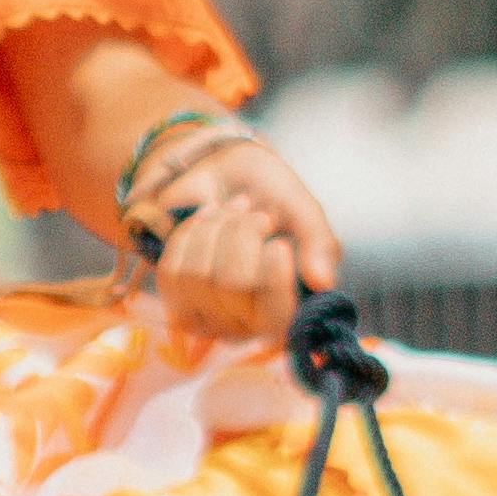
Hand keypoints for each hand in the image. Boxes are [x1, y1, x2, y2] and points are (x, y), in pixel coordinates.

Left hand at [133, 127, 340, 355]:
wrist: (230, 172)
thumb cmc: (272, 198)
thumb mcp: (304, 213)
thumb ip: (320, 244)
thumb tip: (323, 283)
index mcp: (289, 310)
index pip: (277, 316)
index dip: (275, 279)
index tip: (279, 245)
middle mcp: (249, 324)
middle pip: (233, 285)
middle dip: (243, 234)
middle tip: (257, 212)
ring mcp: (209, 315)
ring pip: (198, 276)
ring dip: (216, 229)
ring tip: (233, 210)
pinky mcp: (175, 297)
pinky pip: (172, 270)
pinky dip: (191, 233)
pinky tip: (208, 218)